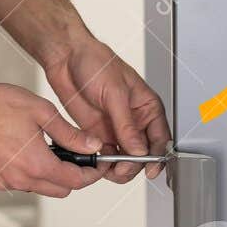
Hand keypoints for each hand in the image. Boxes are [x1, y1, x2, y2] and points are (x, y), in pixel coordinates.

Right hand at [0, 78, 100, 197]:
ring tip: (48, 148)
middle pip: (60, 190)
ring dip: (49, 174)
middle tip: (77, 156)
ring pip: (39, 188)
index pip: (75, 181)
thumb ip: (71, 134)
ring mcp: (4, 182)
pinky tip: (25, 151)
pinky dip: (28, 173)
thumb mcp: (43, 112)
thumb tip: (92, 146)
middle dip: (73, 176)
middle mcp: (20, 180)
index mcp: (37, 164)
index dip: (91, 173)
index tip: (97, 165)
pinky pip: (19, 184)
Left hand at [41, 35, 171, 182]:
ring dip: (118, 168)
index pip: (160, 138)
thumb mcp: (115, 92)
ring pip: (124, 159)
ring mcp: (115, 129)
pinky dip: (102, 164)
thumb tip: (138, 149)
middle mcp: (133, 120)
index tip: (150, 169)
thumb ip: (126, 123)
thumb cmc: (95, 61)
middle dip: (134, 165)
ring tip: (109, 168)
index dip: (157, 157)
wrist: (67, 57)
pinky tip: (97, 163)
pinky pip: (105, 156)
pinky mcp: (98, 134)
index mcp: (146, 106)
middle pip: (143, 153)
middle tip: (122, 168)